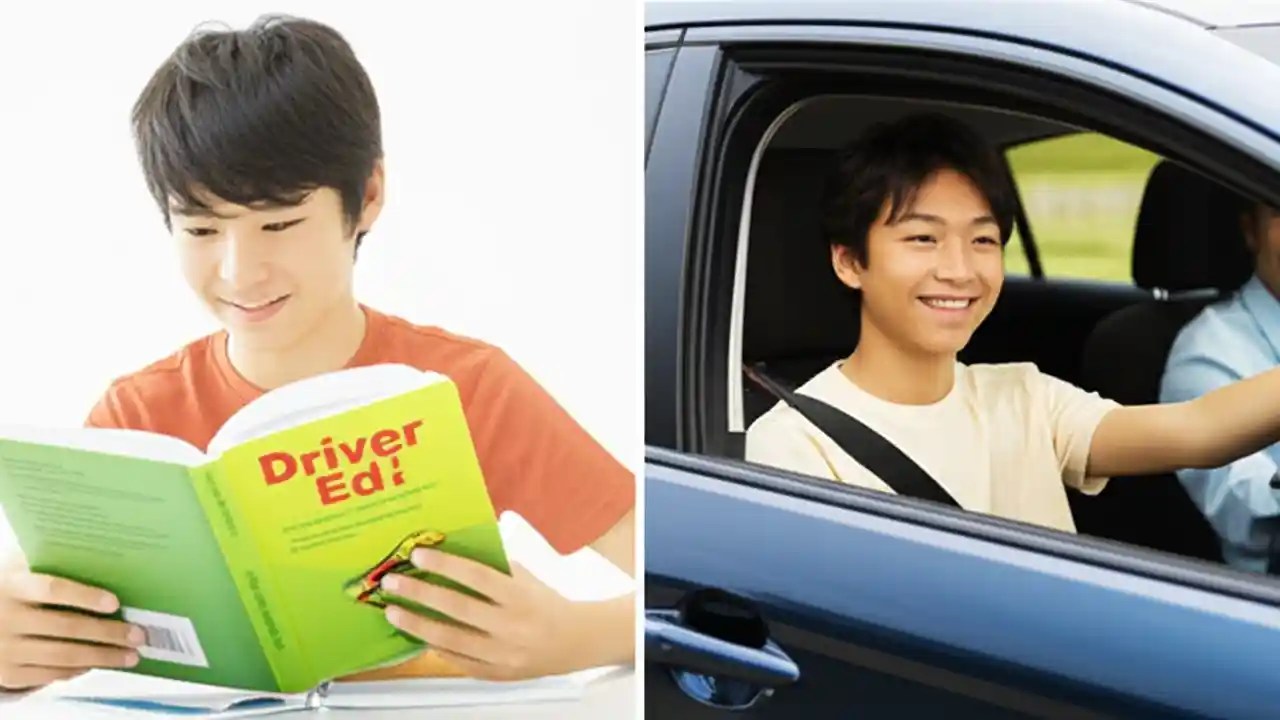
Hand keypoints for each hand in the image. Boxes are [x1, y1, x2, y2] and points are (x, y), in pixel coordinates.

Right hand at [0, 566, 143, 689]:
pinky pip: (48, 674)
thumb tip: (104, 560)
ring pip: (62, 656)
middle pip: (66, 627)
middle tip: (138, 635)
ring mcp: (5, 649)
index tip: (115, 603)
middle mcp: (7, 619)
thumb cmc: (8, 590)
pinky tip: (97, 664)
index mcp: (13, 586)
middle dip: (107, 633)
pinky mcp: (7, 673)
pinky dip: (76, 670)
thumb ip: (51, 564)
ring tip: (130, 656)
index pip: (52, 590)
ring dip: (101, 657)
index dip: (85, 596)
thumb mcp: (19, 571)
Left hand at [379, 549, 584, 680]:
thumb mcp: (525, 577)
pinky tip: (419, 636)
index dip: (446, 566)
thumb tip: (450, 549)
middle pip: (458, 608)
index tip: (418, 556)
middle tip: (392, 583)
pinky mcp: (497, 674)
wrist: (575, 641)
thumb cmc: (544, 602)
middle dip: (420, 594)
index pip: (477, 577)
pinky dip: (437, 648)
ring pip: (452, 639)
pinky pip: (459, 662)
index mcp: (520, 596)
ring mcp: (504, 654)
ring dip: (417, 625)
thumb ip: (493, 566)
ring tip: (394, 612)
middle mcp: (512, 626)